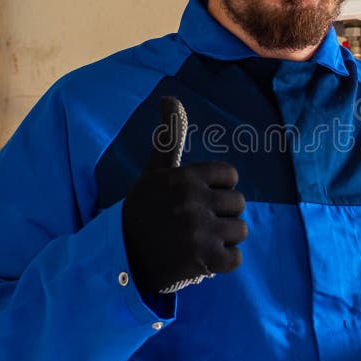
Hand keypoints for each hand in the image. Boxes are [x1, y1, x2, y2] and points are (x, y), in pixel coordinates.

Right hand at [122, 98, 246, 293]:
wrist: (119, 261)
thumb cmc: (143, 212)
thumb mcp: (154, 172)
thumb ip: (169, 137)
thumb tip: (168, 96)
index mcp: (185, 176)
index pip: (230, 176)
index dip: (217, 190)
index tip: (196, 201)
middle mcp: (192, 201)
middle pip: (238, 203)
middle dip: (221, 216)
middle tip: (194, 226)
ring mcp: (199, 232)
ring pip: (241, 230)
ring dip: (223, 240)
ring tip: (197, 243)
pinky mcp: (204, 261)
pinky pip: (236, 258)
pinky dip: (222, 264)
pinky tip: (200, 261)